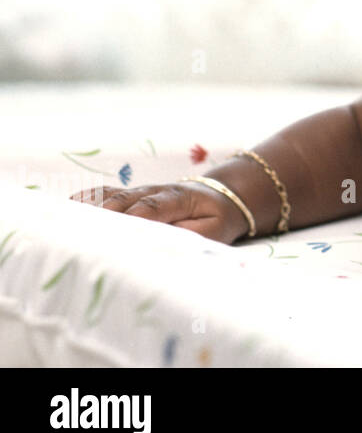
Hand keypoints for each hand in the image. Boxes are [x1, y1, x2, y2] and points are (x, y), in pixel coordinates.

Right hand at [69, 182, 249, 244]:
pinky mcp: (131, 194)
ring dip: (90, 208)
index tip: (114, 234)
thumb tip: (163, 242)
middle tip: (83, 234)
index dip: (131, 217)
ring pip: (111, 194)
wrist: (223, 196)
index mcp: (177, 198)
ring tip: (67, 223)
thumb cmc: (217, 217)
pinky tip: (67, 211)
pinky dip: (87, 201)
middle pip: (123, 199)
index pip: (151, 206)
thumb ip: (190, 234)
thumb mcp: (213, 229)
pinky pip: (105, 193)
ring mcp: (140, 190)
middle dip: (104, 215)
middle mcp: (155, 190)